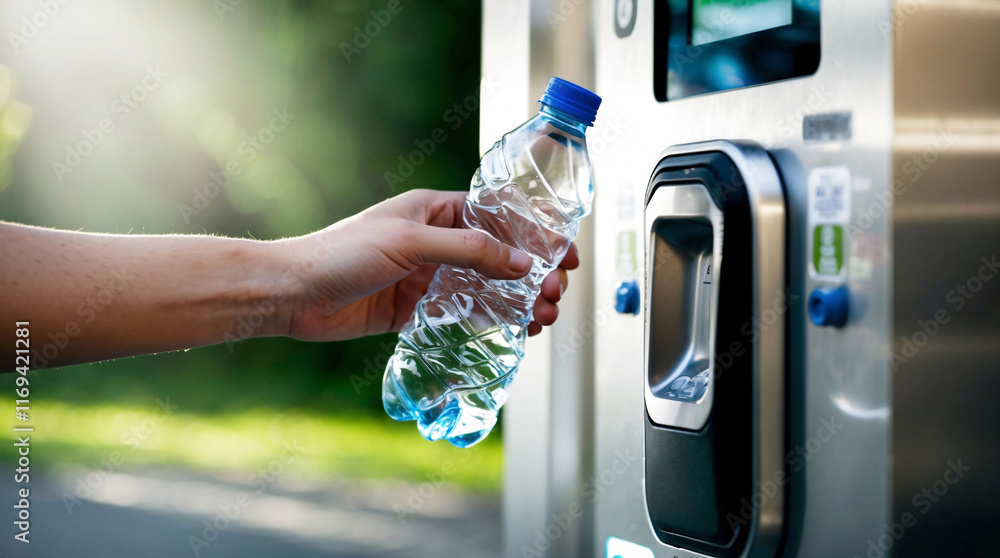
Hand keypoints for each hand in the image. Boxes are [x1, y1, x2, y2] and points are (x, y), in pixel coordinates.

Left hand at [276, 189, 579, 341]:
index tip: (564, 254)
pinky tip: (515, 331)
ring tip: (543, 318)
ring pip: (486, 288)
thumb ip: (468, 252)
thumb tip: (522, 262)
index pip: (498, 218)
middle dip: (532, 275)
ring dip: (517, 301)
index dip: (535, 235)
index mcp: (436, 211)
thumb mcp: (410, 242)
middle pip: (499, 256)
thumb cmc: (342, 253)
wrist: (292, 293)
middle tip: (553, 296)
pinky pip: (464, 314)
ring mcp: (428, 277)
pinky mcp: (417, 309)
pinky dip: (491, 322)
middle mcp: (436, 242)